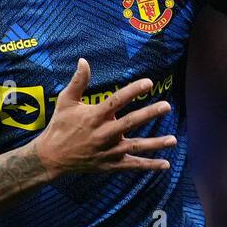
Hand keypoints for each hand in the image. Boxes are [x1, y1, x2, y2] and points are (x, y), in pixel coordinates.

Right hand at [35, 58, 176, 174]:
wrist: (52, 157)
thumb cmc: (60, 125)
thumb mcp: (65, 101)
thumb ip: (78, 81)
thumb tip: (84, 60)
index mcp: (94, 117)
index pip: (117, 101)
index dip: (133, 91)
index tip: (149, 82)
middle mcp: (103, 134)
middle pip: (130, 123)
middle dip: (149, 114)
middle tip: (166, 106)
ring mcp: (108, 151)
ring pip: (136, 147)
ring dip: (155, 143)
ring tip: (173, 139)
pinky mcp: (111, 164)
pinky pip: (133, 165)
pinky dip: (149, 166)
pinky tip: (165, 164)